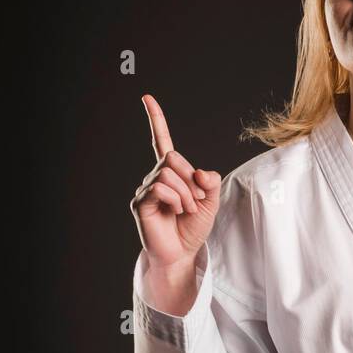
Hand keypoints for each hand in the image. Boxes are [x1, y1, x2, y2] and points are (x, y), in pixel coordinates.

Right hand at [129, 94, 221, 268]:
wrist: (182, 254)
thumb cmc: (193, 228)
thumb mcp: (211, 201)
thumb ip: (210, 182)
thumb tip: (200, 171)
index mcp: (171, 173)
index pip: (161, 141)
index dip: (156, 120)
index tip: (147, 98)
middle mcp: (155, 177)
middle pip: (173, 157)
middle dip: (191, 178)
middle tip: (196, 201)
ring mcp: (146, 189)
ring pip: (168, 173)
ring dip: (186, 192)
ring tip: (187, 210)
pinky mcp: (141, 203)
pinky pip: (160, 187)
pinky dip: (175, 198)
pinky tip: (177, 211)